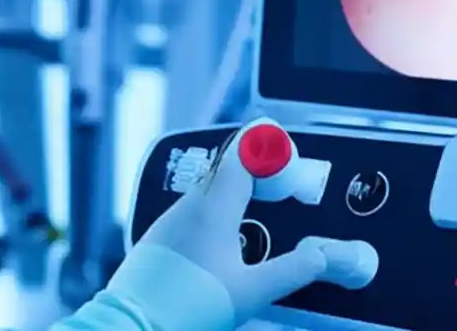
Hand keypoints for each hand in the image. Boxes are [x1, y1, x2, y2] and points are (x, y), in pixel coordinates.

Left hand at [129, 129, 361, 325]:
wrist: (132, 326)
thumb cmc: (189, 307)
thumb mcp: (251, 292)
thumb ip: (292, 271)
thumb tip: (323, 254)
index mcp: (213, 208)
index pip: (242, 156)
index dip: (264, 145)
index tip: (285, 144)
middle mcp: (189, 206)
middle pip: (225, 170)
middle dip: (254, 167)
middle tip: (281, 177)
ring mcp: (169, 221)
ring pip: (208, 191)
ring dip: (234, 189)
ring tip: (260, 205)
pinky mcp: (159, 239)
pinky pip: (193, 210)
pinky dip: (216, 210)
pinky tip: (227, 236)